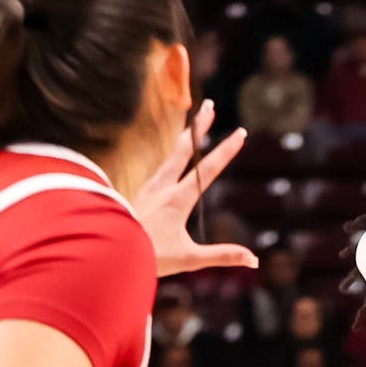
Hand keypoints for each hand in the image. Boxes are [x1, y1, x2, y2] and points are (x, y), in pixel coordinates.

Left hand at [134, 102, 259, 277]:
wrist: (112, 253)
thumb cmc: (150, 257)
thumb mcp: (189, 259)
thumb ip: (222, 255)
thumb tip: (254, 260)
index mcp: (178, 199)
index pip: (209, 169)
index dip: (226, 150)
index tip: (240, 133)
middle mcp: (163, 187)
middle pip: (184, 149)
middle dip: (200, 126)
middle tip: (210, 106)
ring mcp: (149, 189)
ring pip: (170, 157)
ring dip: (184, 140)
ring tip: (192, 127)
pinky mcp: (140, 195)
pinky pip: (159, 171)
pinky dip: (170, 160)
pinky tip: (170, 162)